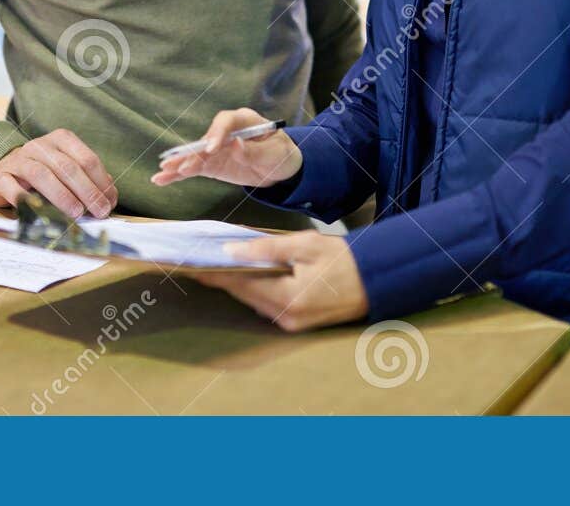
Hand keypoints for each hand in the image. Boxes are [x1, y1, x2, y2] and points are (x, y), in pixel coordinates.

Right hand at [0, 129, 116, 217]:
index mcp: (61, 140)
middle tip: (99, 212)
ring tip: (76, 213)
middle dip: (87, 191)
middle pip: (67, 167)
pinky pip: (12, 188)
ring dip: (62, 196)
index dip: (101, 182)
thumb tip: (109, 199)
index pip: (86, 159)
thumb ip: (88, 180)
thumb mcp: (67, 170)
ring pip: (42, 175)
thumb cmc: (43, 172)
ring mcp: (19, 160)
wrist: (4, 170)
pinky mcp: (1, 177)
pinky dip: (26, 201)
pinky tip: (39, 214)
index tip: (109, 203)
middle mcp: (40, 146)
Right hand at [149, 108, 301, 188]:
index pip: (226, 122)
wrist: (282, 166)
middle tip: (180, 164)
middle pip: (205, 139)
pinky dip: (178, 174)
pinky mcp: (213, 163)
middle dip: (191, 152)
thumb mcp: (274, 153)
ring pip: (195, 154)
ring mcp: (217, 148)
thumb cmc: (282, 153)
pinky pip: (194, 168)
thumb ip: (254, 151)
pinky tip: (162, 179)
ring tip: (162, 172)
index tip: (211, 149)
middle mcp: (226, 132)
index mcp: (244, 120)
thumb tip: (235, 146)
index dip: (217, 134)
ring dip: (179, 163)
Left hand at [194, 232, 368, 331]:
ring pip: (255, 301)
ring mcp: (292, 324)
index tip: (191, 264)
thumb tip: (231, 251)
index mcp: (288, 298)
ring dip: (239, 284)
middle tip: (199, 261)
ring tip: (218, 265)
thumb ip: (266, 248)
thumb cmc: (344, 259)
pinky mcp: (298, 323)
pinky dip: (256, 290)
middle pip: (244, 295)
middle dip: (223, 277)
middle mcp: (286, 317)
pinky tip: (247, 275)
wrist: (378, 279)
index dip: (214, 274)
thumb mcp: (305, 245)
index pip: (239, 284)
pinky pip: (268, 305)